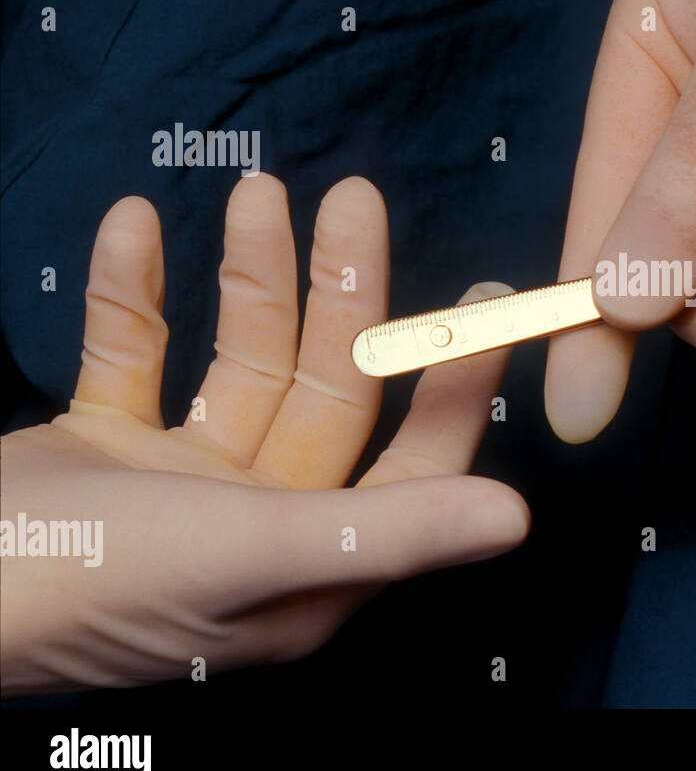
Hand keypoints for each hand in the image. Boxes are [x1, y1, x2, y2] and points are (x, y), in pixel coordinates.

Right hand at [0, 175, 527, 696]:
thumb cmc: (103, 581)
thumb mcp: (259, 550)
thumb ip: (392, 530)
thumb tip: (518, 518)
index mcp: (316, 557)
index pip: (415, 460)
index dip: (458, 382)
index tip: (491, 295)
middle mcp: (261, 518)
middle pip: (328, 389)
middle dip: (342, 291)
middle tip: (356, 196)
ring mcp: (180, 481)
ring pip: (240, 359)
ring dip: (248, 275)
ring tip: (257, 188)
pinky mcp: (103, 448)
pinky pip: (132, 354)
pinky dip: (132, 292)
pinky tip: (131, 224)